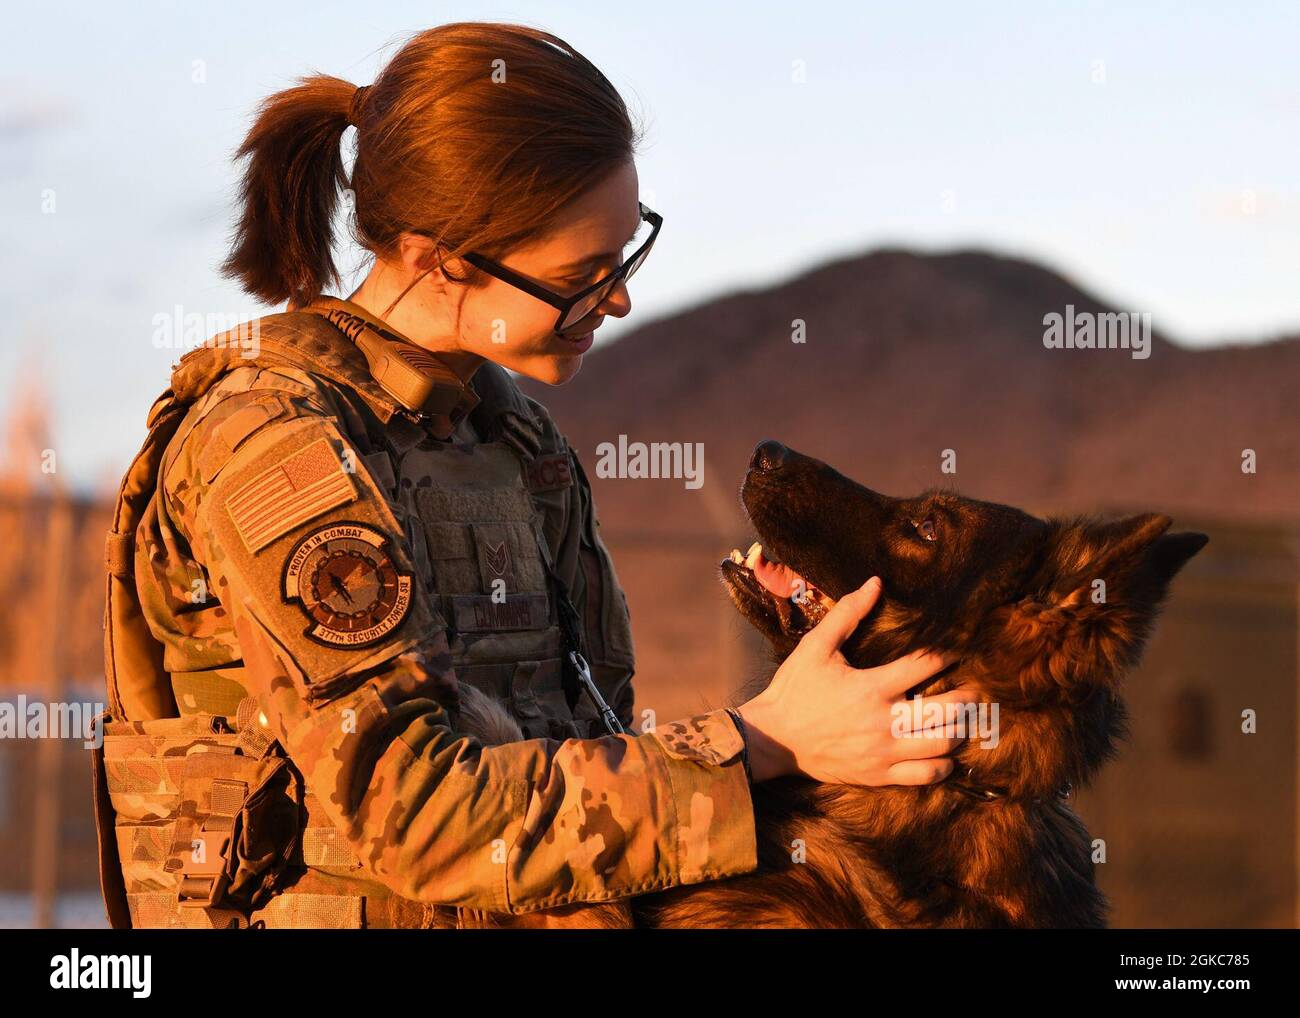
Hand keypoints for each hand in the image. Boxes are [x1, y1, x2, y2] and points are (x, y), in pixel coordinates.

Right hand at [737, 576, 972, 785]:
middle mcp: (883, 721)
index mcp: (871, 686)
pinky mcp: (879, 774)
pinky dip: (943, 765)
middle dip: (967, 697)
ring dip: (960, 729)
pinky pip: (925, 775)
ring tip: (962, 719)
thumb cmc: (794, 689)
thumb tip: (875, 583)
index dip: (947, 654)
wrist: (774, 739)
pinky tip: (945, 754)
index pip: (924, 666)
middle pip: (945, 710)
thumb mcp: (816, 646)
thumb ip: (847, 614)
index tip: (956, 649)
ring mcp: (883, 751)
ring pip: (941, 744)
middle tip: (973, 689)